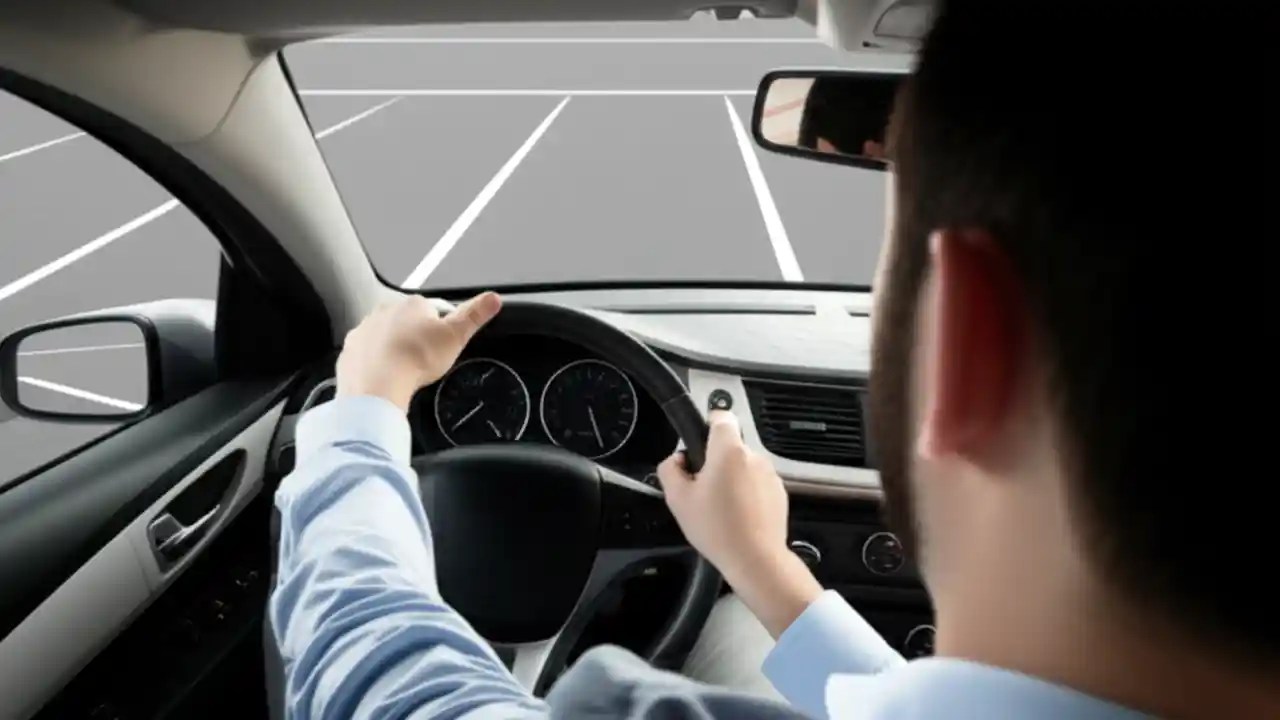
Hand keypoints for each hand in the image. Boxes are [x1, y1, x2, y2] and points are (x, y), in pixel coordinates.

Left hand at [336, 292, 501, 412]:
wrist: (377, 385)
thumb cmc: (416, 360)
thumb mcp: (455, 337)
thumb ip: (474, 314)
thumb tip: (494, 297)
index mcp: (414, 305)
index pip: (434, 310)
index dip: (442, 329)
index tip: (442, 346)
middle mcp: (386, 310)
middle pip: (408, 321)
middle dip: (416, 337)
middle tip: (424, 360)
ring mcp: (365, 328)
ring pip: (386, 335)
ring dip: (394, 347)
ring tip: (404, 370)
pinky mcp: (351, 348)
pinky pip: (366, 351)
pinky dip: (375, 361)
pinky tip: (385, 375)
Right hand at [656, 410, 821, 636]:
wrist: (755, 559)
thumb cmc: (717, 529)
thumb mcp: (678, 500)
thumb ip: (670, 470)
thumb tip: (676, 460)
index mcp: (728, 451)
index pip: (721, 416)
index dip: (707, 425)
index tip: (698, 444)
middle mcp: (753, 456)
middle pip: (730, 445)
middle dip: (715, 460)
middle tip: (701, 488)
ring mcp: (770, 474)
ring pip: (743, 466)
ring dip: (732, 478)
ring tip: (719, 508)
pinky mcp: (779, 492)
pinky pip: (757, 483)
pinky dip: (747, 493)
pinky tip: (737, 516)